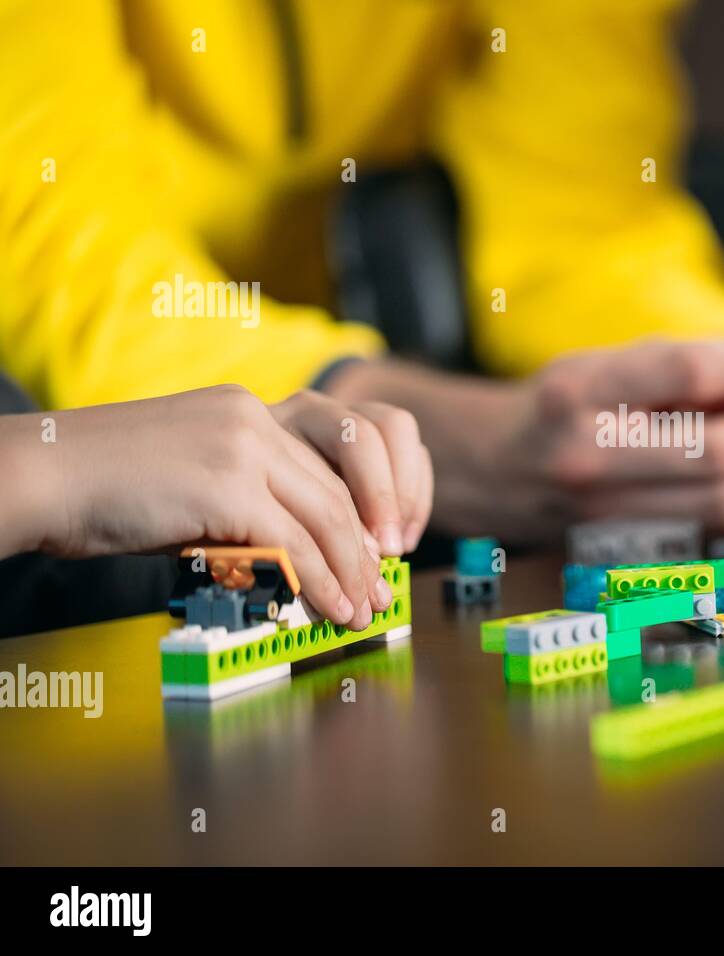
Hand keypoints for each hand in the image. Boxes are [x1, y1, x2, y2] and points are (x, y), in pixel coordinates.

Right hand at [0, 385, 408, 629]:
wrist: (39, 475)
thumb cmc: (99, 489)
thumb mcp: (186, 486)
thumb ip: (239, 508)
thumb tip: (288, 559)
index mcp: (245, 411)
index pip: (321, 469)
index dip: (351, 521)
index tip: (367, 560)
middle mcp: (253, 419)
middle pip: (333, 493)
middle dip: (361, 551)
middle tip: (378, 592)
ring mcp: (242, 448)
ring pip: (323, 519)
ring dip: (349, 573)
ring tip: (361, 611)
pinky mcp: (227, 486)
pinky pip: (293, 543)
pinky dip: (319, 582)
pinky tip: (330, 608)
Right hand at [330, 341, 723, 540]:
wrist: (494, 471)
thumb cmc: (566, 405)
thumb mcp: (610, 361)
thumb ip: (692, 366)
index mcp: (580, 391)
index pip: (690, 376)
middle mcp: (586, 457)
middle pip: (718, 453)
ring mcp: (604, 516)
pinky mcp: (626, 554)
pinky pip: (717, 537)